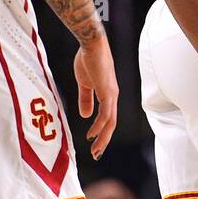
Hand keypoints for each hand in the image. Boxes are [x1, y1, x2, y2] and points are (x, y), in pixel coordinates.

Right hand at [74, 34, 118, 159]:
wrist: (90, 45)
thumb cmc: (87, 59)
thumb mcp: (85, 83)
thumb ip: (86, 99)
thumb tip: (85, 116)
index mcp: (108, 94)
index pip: (108, 118)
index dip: (102, 132)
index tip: (93, 143)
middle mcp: (112, 96)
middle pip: (111, 124)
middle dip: (104, 140)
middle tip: (96, 154)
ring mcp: (111, 94)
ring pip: (110, 122)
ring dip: (102, 137)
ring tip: (95, 149)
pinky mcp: (107, 91)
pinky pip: (105, 114)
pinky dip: (99, 126)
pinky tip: (92, 133)